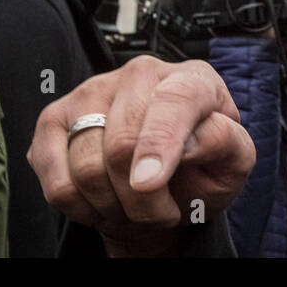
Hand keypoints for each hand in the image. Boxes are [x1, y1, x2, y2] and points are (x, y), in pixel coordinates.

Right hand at [28, 56, 254, 255]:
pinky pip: (56, 181)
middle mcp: (140, 74)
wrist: (161, 186)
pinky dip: (80, 208)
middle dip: (142, 199)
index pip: (174, 100)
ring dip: (112, 206)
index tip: (150, 183)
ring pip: (85, 166)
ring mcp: (92, 91)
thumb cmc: (201, 170)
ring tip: (133, 205)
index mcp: (192, 78)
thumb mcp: (233, 161)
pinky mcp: (54, 120)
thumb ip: (224, 143)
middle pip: (122, 143)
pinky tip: (102, 200)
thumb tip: (192, 141)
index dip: (159, 143)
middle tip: (161, 212)